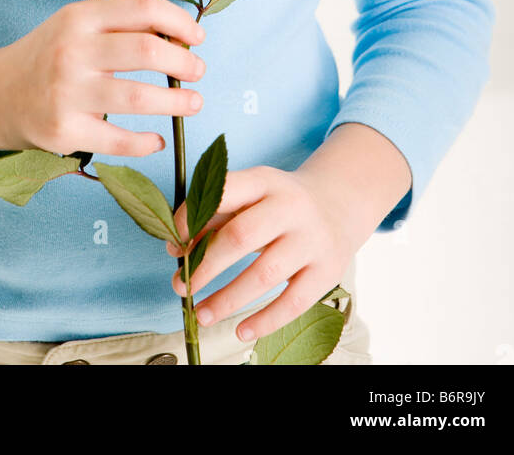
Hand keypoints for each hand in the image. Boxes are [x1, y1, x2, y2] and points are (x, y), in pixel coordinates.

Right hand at [0, 0, 206, 158]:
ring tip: (194, 103)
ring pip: (140, 98)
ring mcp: (67, 93)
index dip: (178, 20)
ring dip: (177, 102)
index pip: (141, 7)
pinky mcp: (64, 131)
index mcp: (79, 17)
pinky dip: (147, 143)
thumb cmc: (47, 56)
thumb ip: (119, 24)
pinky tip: (158, 140)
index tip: (197, 37)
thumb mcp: (75, 26)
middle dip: (184, 63)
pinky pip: (119, 141)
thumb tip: (179, 34)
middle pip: (147, 50)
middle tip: (198, 71)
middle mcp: (72, 51)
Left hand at [165, 163, 363, 341]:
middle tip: (180, 286)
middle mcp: (291, 206)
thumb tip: (176, 247)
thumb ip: (215, 215)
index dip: (192, 218)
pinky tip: (241, 331)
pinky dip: (265, 321)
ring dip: (228, 299)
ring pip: (265, 274)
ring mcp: (312, 239)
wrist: (339, 204)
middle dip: (205, 266)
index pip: (224, 193)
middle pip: (241, 236)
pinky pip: (294, 302)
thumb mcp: (251, 194)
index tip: (174, 244)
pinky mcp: (328, 270)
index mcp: (265, 181)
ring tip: (202, 314)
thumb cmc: (278, 204)